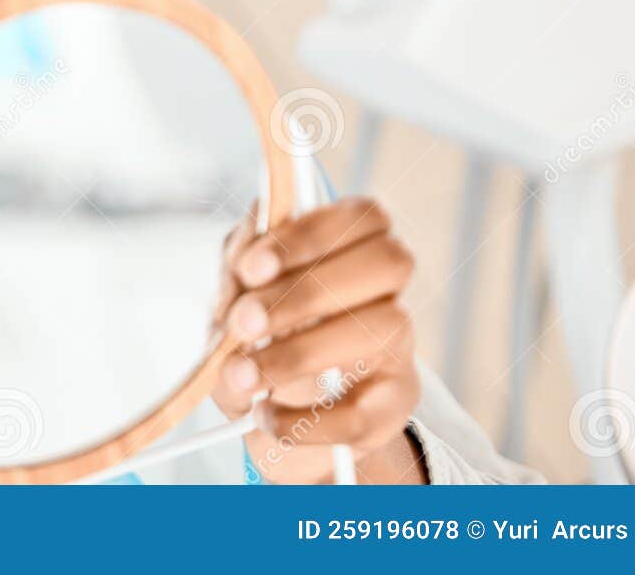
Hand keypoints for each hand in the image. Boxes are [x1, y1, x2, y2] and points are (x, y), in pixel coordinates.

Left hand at [210, 199, 426, 483]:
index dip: (309, 234)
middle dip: (305, 291)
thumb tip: (238, 285)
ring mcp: (398, 351)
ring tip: (242, 373)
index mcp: (349, 248)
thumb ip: (235, 279)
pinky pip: (363, 414)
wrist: (277, 412)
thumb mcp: (236, 298)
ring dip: (298, 354)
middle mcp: (385, 293)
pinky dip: (306, 420)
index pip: (364, 215)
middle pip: (387, 262)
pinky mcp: (392, 410)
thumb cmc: (258, 337)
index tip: (251, 266)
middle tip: (244, 322)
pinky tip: (265, 416)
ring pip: (382, 330)